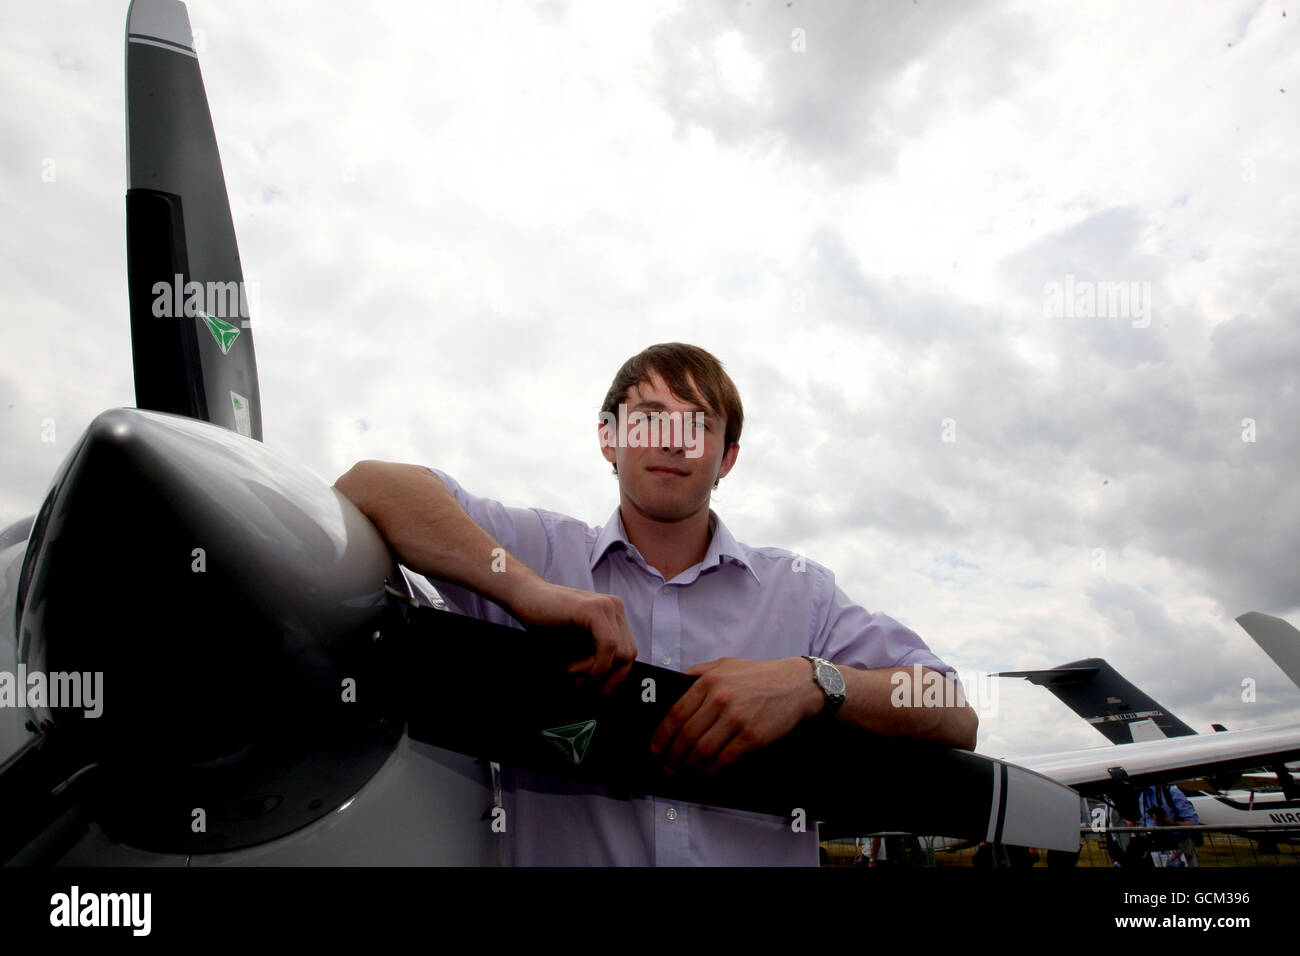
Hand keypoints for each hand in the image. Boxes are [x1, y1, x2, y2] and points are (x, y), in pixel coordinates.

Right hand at [507, 578, 637, 691]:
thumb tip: (608, 685)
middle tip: (578, 681)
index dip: (618, 676)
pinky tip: (572, 667)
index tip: (603, 690)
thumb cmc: (545, 621)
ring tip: (570, 671)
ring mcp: (607, 606)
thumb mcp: (576, 644)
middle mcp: (614, 607)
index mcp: (613, 613)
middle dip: (604, 675)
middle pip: (628, 654)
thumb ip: (594, 658)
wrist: (523, 596)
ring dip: (594, 671)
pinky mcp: (594, 609)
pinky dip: (594, 664)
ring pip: (620, 653)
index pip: (629, 651)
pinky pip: (608, 646)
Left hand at [649, 657, 823, 774]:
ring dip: (690, 765)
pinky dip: (713, 770)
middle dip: (673, 755)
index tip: (655, 748)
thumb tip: (676, 684)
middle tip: (668, 766)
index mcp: (709, 681)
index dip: (662, 734)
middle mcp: (720, 699)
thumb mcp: (726, 664)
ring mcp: (736, 718)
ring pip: (703, 750)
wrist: (797, 684)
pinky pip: (725, 758)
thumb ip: (699, 672)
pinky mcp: (752, 735)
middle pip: (687, 735)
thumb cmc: (760, 675)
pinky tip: (708, 773)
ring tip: (685, 771)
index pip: (676, 713)